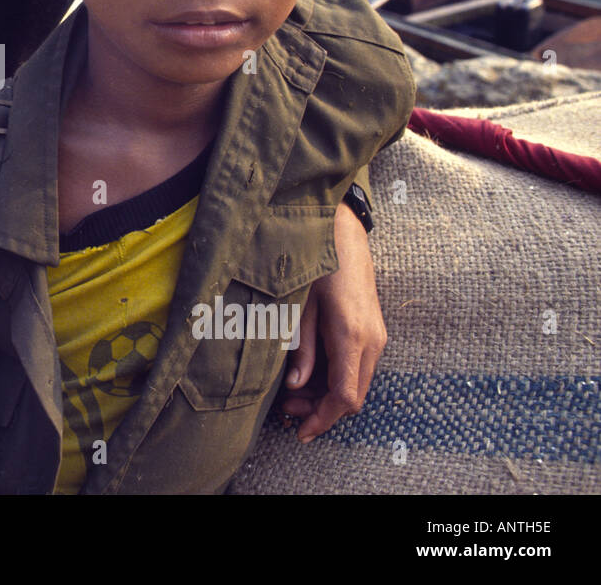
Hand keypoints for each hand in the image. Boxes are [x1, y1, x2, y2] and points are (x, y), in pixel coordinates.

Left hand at [280, 203, 386, 441]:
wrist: (343, 233)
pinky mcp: (375, 331)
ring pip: (357, 384)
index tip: (300, 432)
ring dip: (328, 396)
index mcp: (352, 336)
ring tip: (293, 395)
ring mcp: (377, 336)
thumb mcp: (300, 305)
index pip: (344, 397)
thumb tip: (297, 386)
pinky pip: (359, 368)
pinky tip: (310, 374)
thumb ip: (301, 348)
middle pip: (354, 397)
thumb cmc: (317, 264)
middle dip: (322, 411)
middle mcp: (372, 341)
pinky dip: (336, 379)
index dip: (322, 419)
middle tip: (287, 412)